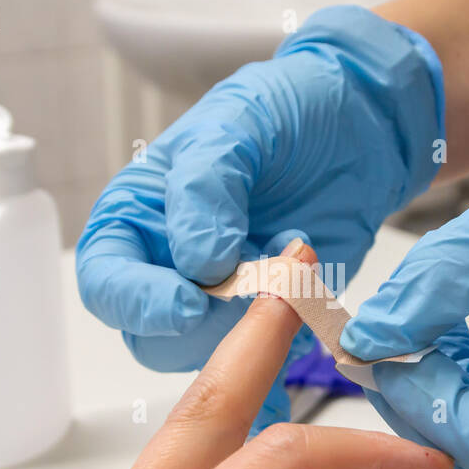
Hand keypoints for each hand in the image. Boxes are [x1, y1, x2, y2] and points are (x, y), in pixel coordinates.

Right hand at [76, 5, 443, 432]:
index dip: (138, 302)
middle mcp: (167, 266)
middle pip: (152, 334)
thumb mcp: (236, 125)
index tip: (189, 303)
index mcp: (135, 217)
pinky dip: (289, 343)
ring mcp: (220, 298)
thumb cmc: (285, 109)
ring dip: (254, 329)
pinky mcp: (271, 317)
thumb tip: (197, 262)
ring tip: (294, 263)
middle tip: (260, 286)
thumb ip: (205, 188)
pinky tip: (310, 297)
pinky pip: (266, 358)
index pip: (106, 281)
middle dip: (204, 322)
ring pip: (210, 354)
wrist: (361, 123)